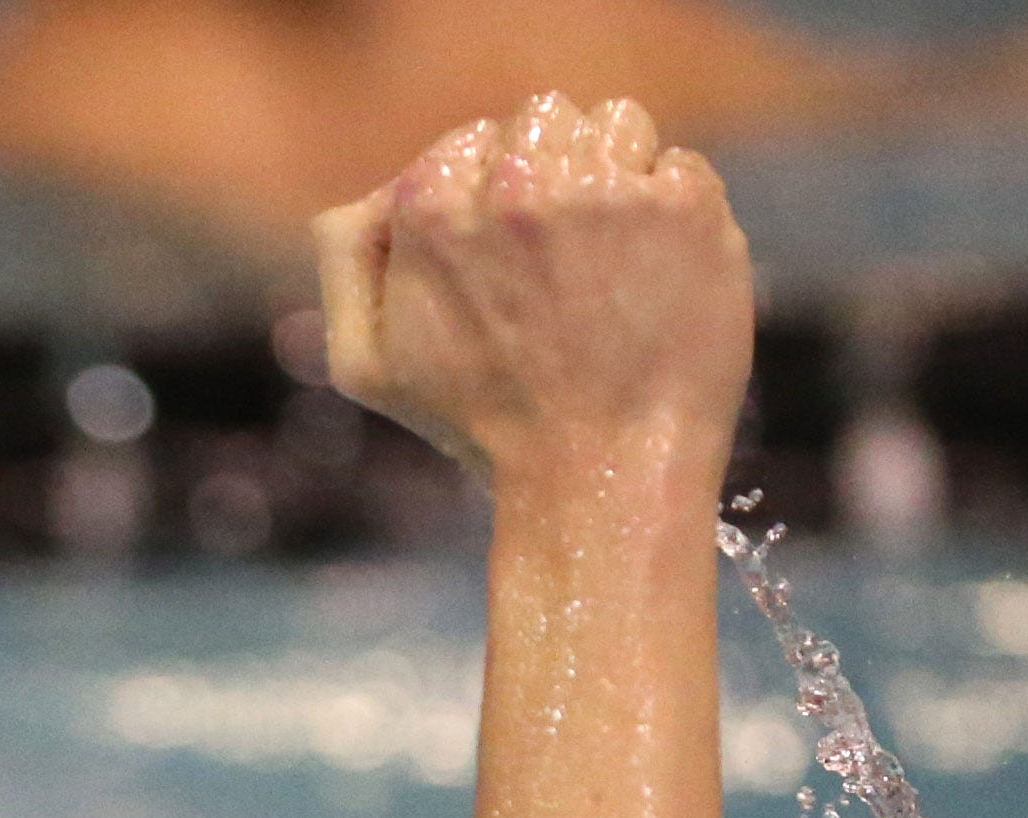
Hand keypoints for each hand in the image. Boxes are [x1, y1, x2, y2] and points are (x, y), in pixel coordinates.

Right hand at [313, 94, 752, 493]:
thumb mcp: (367, 365)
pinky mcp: (681, 208)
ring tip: (613, 273)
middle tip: (564, 274)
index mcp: (431, 206)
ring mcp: (606, 191)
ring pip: (616, 127)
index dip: (493, 200)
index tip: (511, 268)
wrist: (595, 486)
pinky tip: (657, 287)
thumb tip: (373, 192)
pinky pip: (680, 170)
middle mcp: (515, 185)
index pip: (474, 141)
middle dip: (555, 179)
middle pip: (545, 120)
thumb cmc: (484, 431)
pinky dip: (676, 220)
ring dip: (617, 184)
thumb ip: (346, 258)